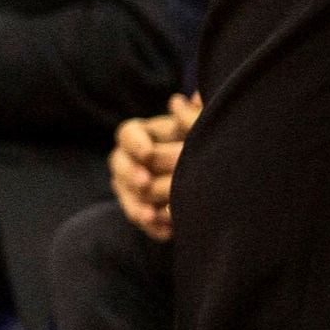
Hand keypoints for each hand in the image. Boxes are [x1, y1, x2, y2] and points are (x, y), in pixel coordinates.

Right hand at [110, 95, 201, 238]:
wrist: (209, 179)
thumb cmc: (201, 144)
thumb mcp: (197, 129)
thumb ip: (194, 116)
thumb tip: (195, 97)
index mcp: (144, 133)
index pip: (127, 133)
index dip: (135, 143)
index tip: (147, 152)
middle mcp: (131, 158)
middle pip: (120, 163)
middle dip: (132, 174)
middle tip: (146, 182)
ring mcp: (131, 184)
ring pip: (124, 193)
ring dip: (136, 204)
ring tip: (151, 214)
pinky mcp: (139, 208)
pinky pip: (140, 218)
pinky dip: (152, 227)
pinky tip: (167, 233)